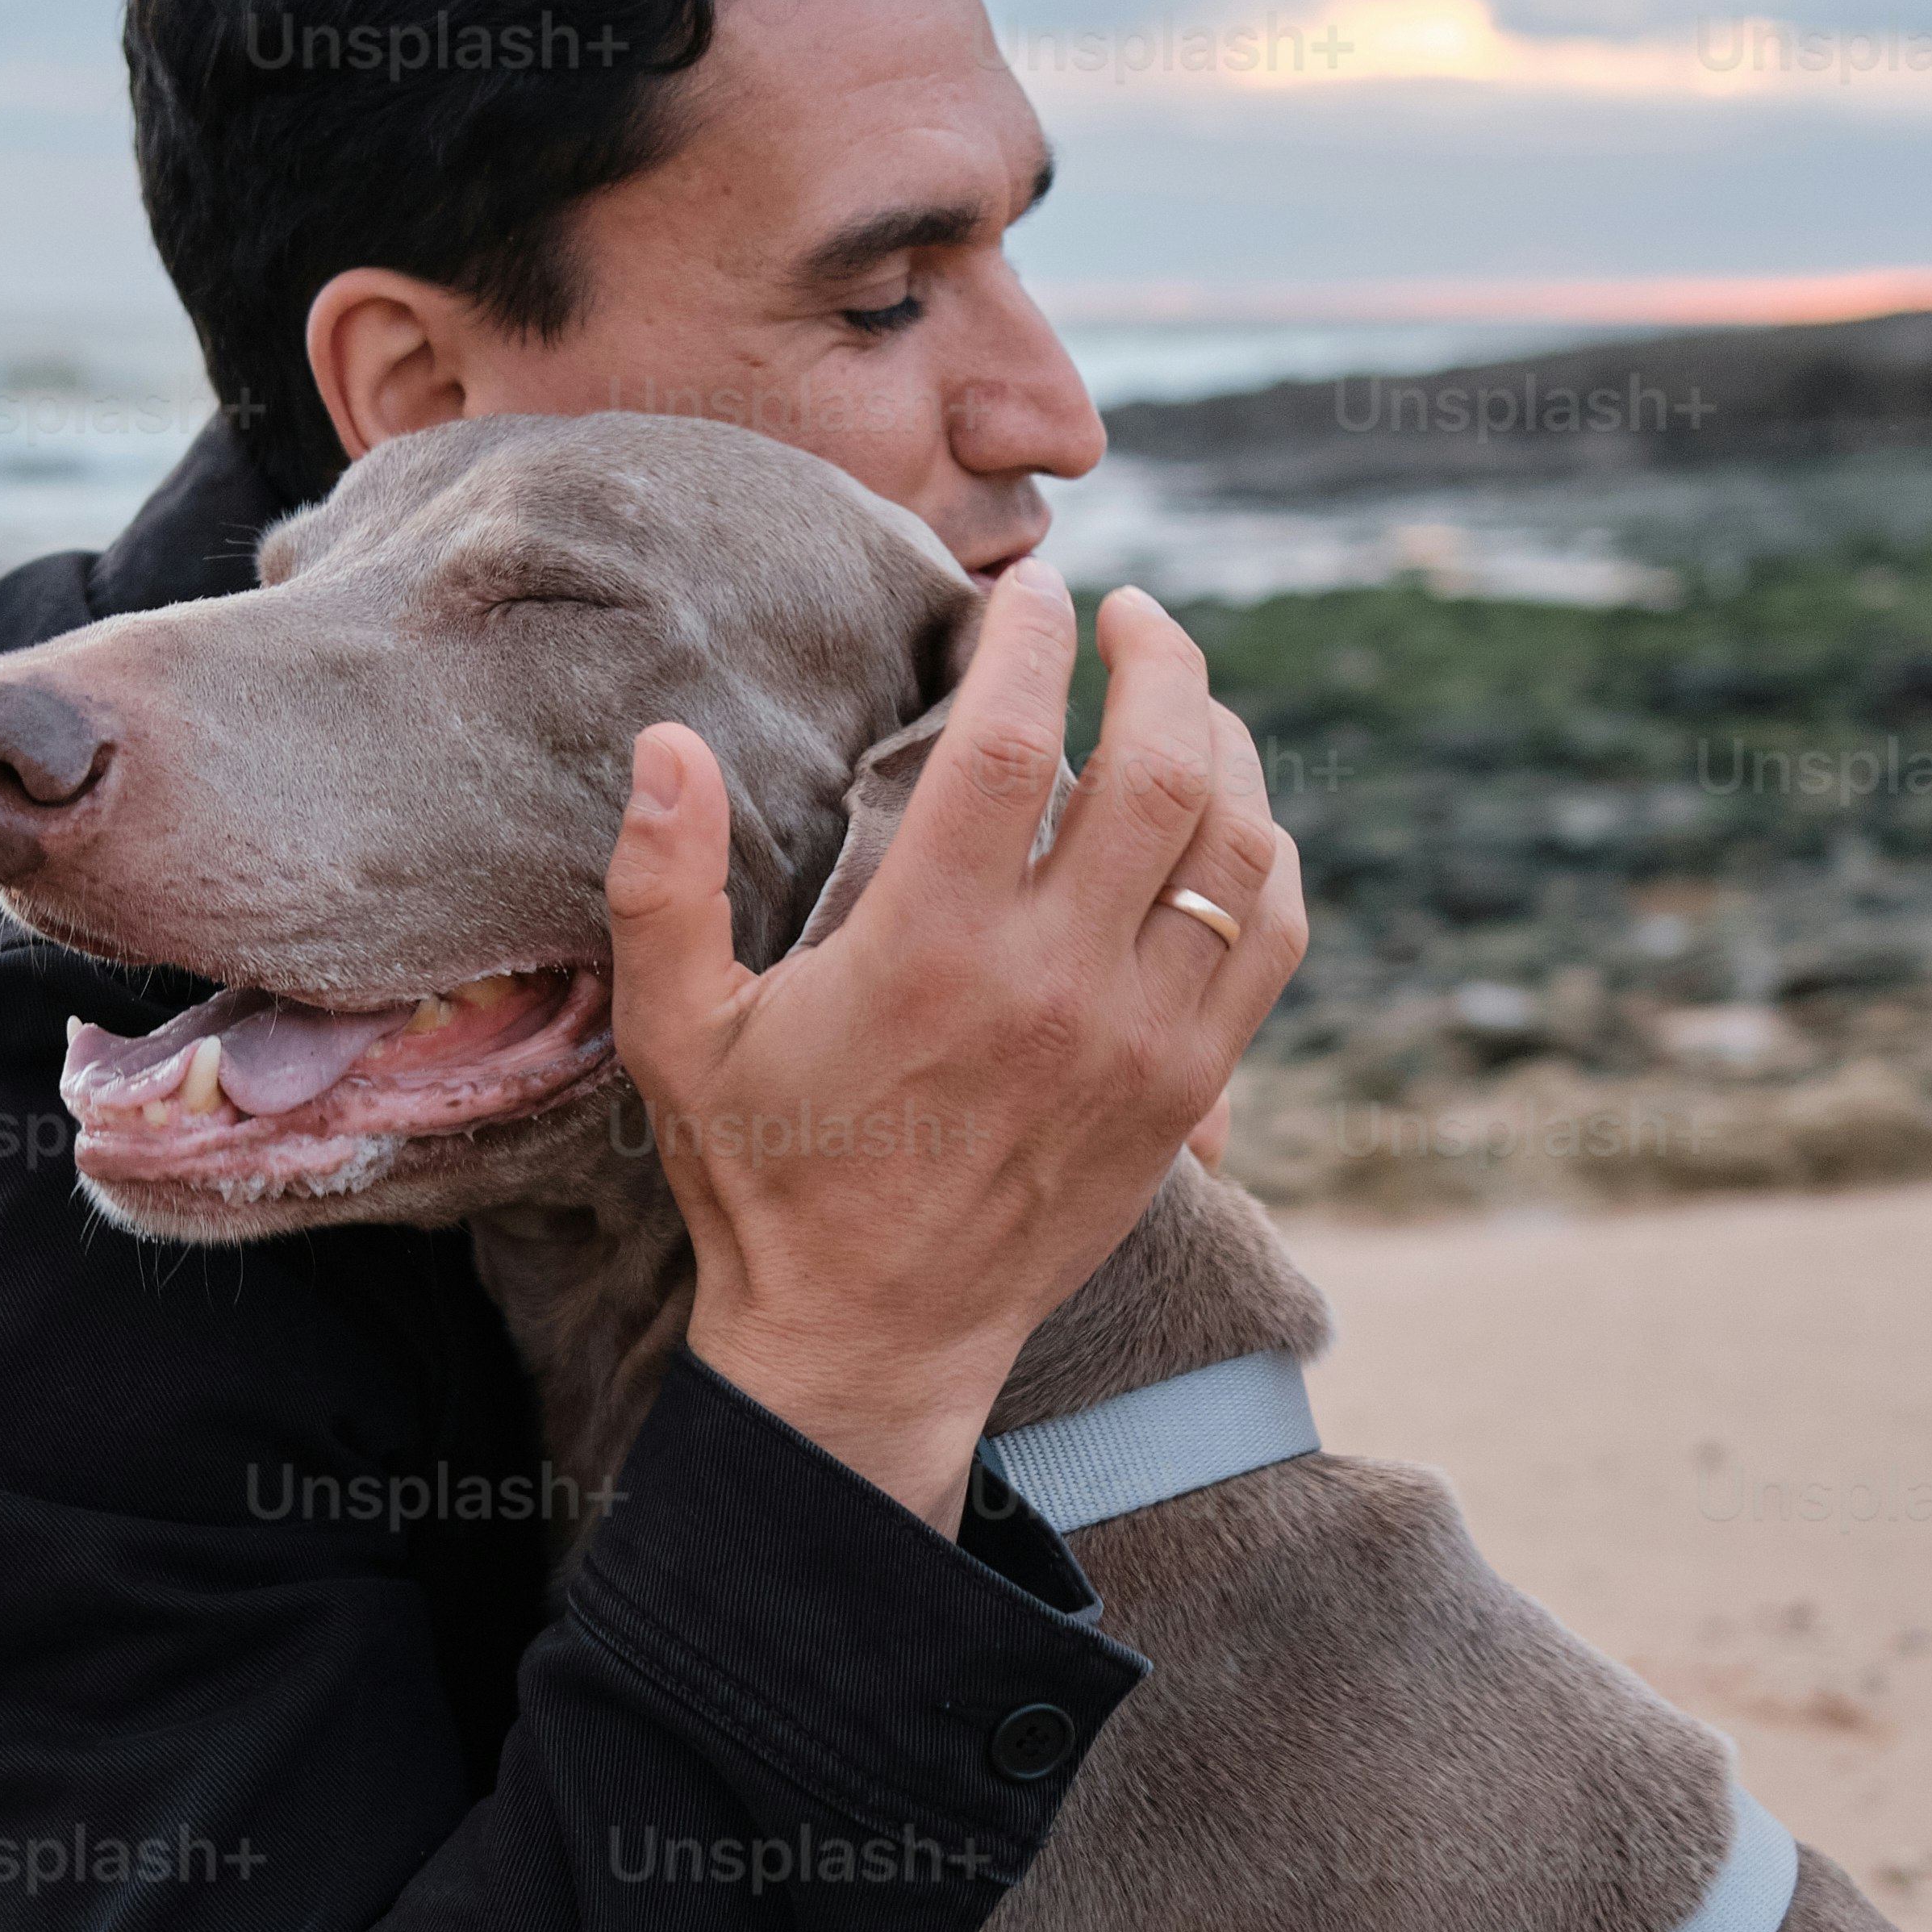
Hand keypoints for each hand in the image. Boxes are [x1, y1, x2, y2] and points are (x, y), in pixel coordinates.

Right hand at [605, 560, 1307, 1527]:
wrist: (869, 1341)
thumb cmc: (766, 1179)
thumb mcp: (675, 1037)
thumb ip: (661, 887)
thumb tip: (665, 741)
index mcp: (931, 953)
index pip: (1013, 743)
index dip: (1036, 639)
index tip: (1036, 590)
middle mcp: (1055, 987)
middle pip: (1164, 768)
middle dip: (1163, 659)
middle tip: (1134, 616)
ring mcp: (1140, 1042)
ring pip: (1240, 847)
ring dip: (1228, 745)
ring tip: (1184, 701)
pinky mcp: (1186, 1091)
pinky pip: (1270, 942)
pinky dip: (1266, 860)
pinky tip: (1228, 820)